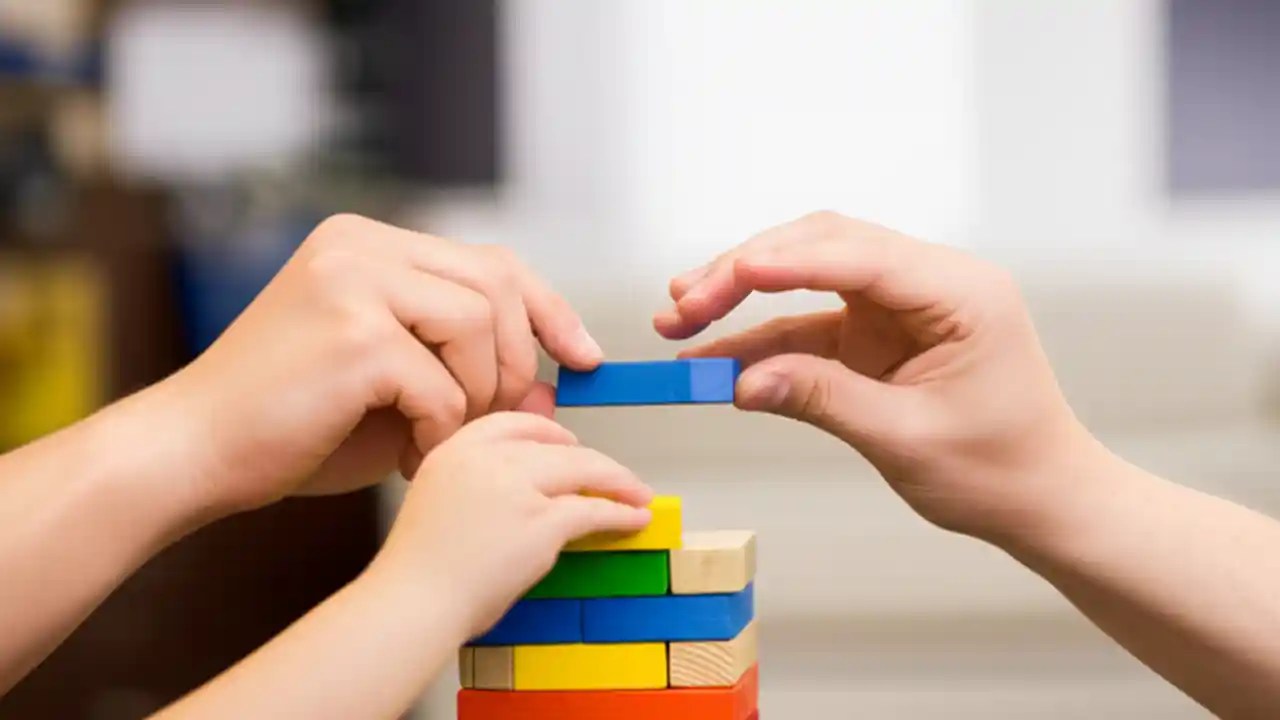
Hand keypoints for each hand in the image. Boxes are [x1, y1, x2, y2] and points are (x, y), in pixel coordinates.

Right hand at [160, 214, 602, 514]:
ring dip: (477, 399)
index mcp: (369, 242)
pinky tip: (408, 457)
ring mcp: (354, 279)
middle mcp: (361, 244)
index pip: (492, 261)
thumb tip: (558, 381)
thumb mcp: (396, 378)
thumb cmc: (297, 423)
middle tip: (509, 418)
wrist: (196, 454)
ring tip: (438, 439)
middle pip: (498, 285)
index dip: (549, 310)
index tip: (583, 357)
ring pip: (480, 327)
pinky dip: (439, 431)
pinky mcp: (351, 330)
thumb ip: (468, 365)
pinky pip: (441, 384)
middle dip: (522, 362)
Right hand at [371, 412, 654, 636]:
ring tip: (637, 494)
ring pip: (584, 470)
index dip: (551, 432)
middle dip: (593, 460)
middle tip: (615, 475)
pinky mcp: (542, 522)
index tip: (570, 443)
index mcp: (456, 449)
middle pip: (558, 445)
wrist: (412, 602)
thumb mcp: (439, 499)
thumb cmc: (419, 569)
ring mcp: (517, 487)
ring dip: (618, 482)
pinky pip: (594, 510)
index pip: (516, 423)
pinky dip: (620, 514)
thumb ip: (478, 481)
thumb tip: (529, 485)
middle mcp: (488, 458)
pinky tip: (633, 519)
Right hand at [655, 211, 1089, 540]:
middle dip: (746, 271)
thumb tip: (740, 382)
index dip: (787, 262)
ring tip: (680, 316)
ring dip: (744, 292)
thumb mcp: (905, 438)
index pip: (860, 257)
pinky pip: (808, 320)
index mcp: (960, 292)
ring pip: (808, 270)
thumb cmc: (997, 469)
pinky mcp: (876, 329)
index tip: (727, 277)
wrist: (1039, 497)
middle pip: (823, 246)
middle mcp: (930, 280)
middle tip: (684, 305)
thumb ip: (822, 399)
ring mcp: (900, 301)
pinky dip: (761, 336)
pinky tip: (714, 354)